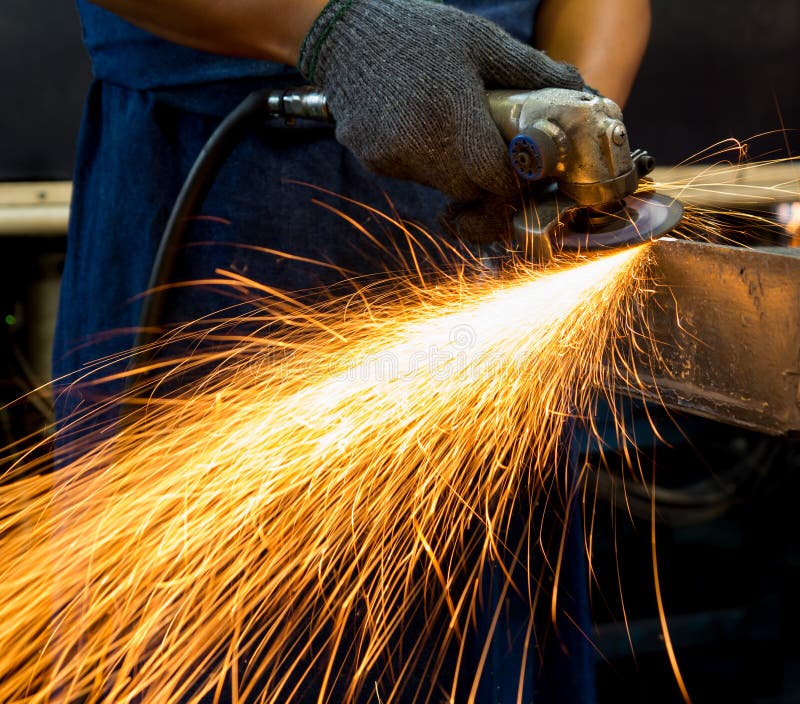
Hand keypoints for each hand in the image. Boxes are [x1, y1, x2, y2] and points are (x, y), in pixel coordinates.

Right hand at [299, 0, 583, 240]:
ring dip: (460, 171)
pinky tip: (424, 127)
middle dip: (490, 182)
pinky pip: (416, 176)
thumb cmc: (418, 32)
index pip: (493, 179)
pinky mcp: (373, 161)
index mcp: (449, 114)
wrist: (344, 34)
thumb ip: (534, 73)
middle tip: (500, 157)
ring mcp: (390, 158)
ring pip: (443, 187)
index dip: (515, 182)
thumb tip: (584, 93)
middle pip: (470, 192)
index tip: (527, 171)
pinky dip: (430, 162)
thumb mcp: (482, 41)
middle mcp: (415, 146)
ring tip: (457, 129)